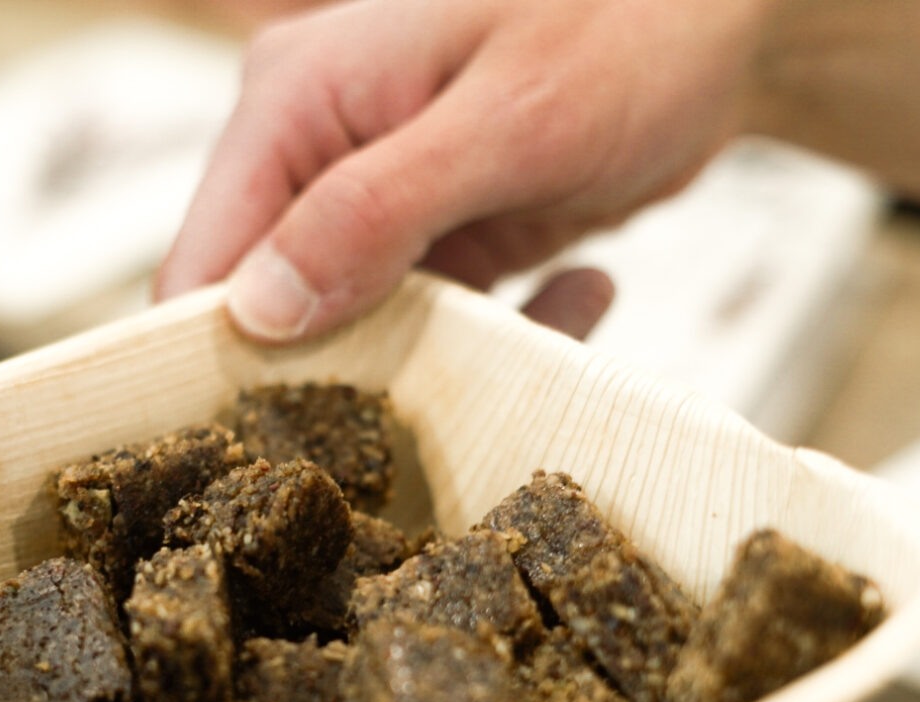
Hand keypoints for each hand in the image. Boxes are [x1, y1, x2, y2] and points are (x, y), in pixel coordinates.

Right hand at [155, 0, 770, 342]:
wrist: (716, 7)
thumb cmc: (624, 20)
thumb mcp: (505, 123)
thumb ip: (372, 214)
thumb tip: (257, 312)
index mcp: (292, 104)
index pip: (202, 263)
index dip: (223, 362)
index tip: (286, 441)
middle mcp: (313, 152)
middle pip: (273, 313)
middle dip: (349, 375)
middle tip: (444, 398)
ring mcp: (370, 199)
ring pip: (357, 334)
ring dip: (442, 360)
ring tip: (553, 318)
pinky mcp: (430, 236)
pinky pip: (431, 323)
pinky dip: (502, 333)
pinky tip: (584, 289)